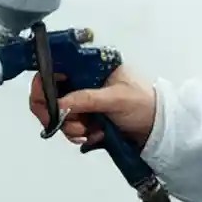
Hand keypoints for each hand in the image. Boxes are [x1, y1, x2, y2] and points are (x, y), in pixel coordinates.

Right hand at [29, 67, 156, 149]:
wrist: (159, 130)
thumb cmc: (144, 105)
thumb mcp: (115, 98)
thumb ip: (86, 99)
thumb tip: (58, 106)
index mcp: (90, 66)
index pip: (55, 68)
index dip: (43, 85)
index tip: (44, 104)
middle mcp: (83, 80)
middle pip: (50, 94)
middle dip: (56, 113)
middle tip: (66, 124)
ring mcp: (84, 100)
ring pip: (58, 114)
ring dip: (70, 127)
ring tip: (89, 132)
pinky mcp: (86, 117)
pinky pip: (69, 126)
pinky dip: (77, 134)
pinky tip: (94, 136)